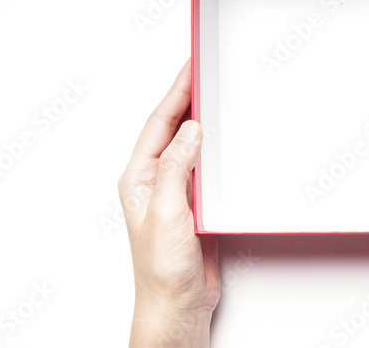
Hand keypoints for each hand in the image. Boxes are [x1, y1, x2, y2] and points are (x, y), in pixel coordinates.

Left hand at [118, 60, 219, 347]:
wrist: (178, 304)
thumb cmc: (161, 269)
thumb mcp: (166, 211)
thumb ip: (176, 167)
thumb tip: (191, 129)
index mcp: (139, 176)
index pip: (160, 122)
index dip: (177, 91)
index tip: (192, 65)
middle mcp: (156, 180)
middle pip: (175, 126)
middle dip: (189, 96)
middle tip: (206, 68)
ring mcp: (177, 190)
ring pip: (193, 144)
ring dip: (205, 119)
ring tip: (217, 92)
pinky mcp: (197, 203)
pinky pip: (208, 165)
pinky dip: (219, 147)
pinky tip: (228, 138)